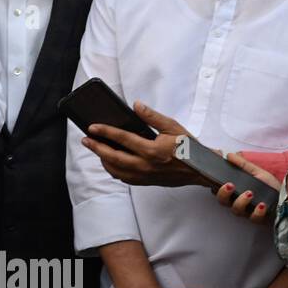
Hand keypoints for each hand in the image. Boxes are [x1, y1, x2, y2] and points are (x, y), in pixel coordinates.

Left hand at [82, 103, 206, 186]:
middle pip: (113, 157)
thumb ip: (153, 117)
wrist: (202, 170)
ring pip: (116, 170)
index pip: (123, 139)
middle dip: (97, 147)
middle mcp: (146, 165)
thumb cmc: (189, 147)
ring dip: (103, 159)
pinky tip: (110, 162)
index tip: (92, 127)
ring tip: (96, 149)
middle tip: (86, 140)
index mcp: (153, 150)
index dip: (105, 132)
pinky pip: (124, 178)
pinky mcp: (146, 182)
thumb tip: (136, 105)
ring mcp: (145, 176)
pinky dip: (114, 170)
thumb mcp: (173, 127)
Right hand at [213, 151, 278, 223]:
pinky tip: (261, 205)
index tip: (216, 178)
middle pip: (223, 201)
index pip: (218, 190)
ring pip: (236, 210)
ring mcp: (248, 212)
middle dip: (223, 193)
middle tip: (229, 185)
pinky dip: (257, 212)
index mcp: (235, 191)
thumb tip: (229, 154)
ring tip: (249, 193)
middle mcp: (238, 202)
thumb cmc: (270, 186)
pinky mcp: (260, 219)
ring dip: (241, 201)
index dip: (215, 185)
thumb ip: (243, 164)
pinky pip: (254, 218)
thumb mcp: (257, 172)